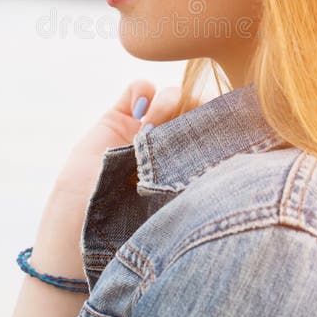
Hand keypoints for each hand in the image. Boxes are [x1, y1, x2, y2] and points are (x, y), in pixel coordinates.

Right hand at [32, 79, 203, 279]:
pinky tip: (139, 110)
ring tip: (152, 126)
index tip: (221, 126)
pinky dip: (143, 90)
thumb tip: (234, 164)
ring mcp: (143, 128)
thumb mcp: (176, 203)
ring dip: (169, 102)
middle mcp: (169, 144)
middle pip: (197, 108)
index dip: (221, 121)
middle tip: (190, 122)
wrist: (81, 228)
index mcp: (190, 166)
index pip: (216, 132)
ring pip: (172, 94)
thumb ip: (197, 177)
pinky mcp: (117, 118)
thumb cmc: (132, 228)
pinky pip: (138, 88)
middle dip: (197, 108)